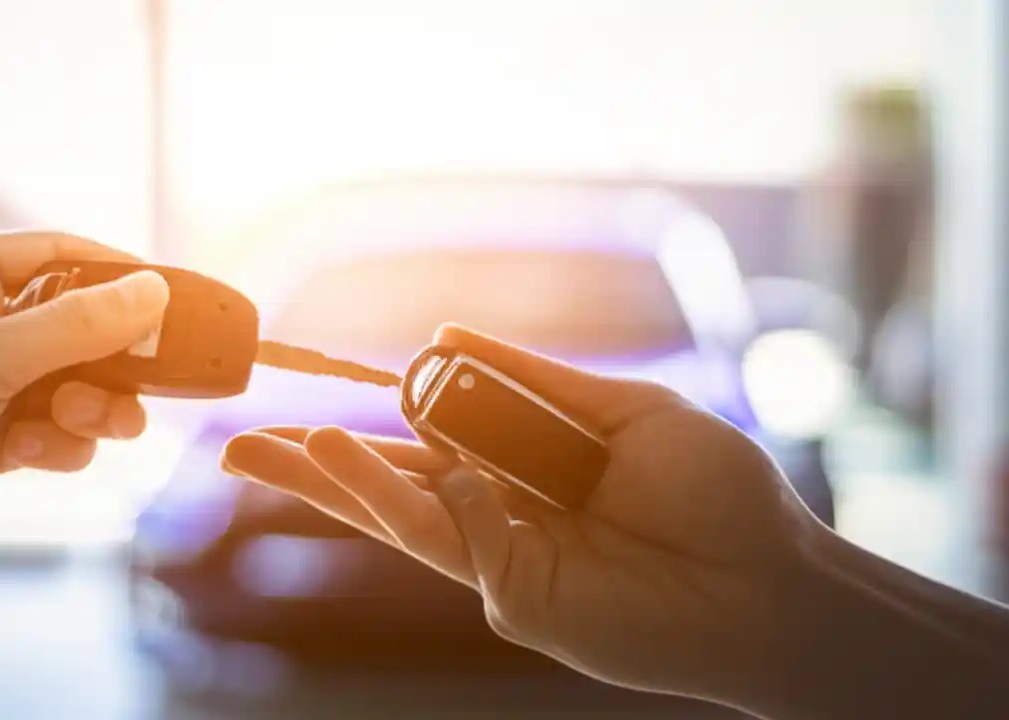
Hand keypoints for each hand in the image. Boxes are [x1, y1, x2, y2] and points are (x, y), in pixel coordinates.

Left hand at [0, 233, 168, 600]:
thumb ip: (78, 326)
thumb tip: (154, 290)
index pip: (58, 255)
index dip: (119, 273)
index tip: (177, 298)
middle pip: (77, 327)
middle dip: (115, 357)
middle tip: (157, 382)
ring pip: (74, 386)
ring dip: (94, 408)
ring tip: (94, 425)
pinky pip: (51, 433)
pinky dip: (59, 446)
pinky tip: (39, 456)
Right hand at [221, 324, 827, 708]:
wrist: (772, 579)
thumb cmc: (714, 493)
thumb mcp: (624, 412)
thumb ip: (533, 382)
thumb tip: (444, 337)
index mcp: (517, 475)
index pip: (419, 450)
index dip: (359, 436)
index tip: (302, 416)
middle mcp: (498, 521)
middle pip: (389, 494)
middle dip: (313, 475)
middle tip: (235, 451)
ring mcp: (506, 567)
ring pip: (411, 523)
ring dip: (353, 488)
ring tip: (297, 449)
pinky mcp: (524, 604)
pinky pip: (475, 544)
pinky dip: (466, 504)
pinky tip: (465, 478)